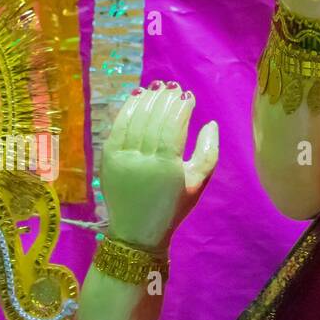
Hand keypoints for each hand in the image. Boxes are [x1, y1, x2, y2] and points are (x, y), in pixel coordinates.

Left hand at [101, 82, 218, 251]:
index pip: (174, 126)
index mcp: (167, 166)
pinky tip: (137, 98)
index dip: (181, 107)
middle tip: (174, 87)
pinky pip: (118, 127)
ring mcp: (122, 159)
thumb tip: (211, 123)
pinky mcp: (107, 159)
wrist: (136, 232)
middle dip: (165, 99)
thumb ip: (209, 152)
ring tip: (157, 88)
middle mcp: (142, 160)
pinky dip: (127, 110)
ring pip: (136, 120)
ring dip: (147, 100)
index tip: (188, 96)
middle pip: (154, 119)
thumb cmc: (173, 207)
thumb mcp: (199, 183)